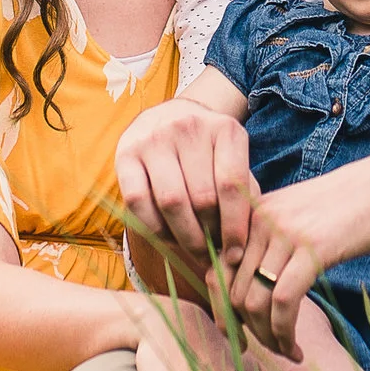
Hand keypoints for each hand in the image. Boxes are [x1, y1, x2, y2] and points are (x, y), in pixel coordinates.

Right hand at [115, 98, 256, 279]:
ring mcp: (154, 138)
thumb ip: (244, 196)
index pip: (231, 186)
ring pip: (170, 202)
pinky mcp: (125, 153)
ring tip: (193, 249)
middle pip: (202, 199)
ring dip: (184, 237)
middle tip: (212, 254)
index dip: (235, 227)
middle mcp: (189, 128)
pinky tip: (167, 237)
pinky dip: (154, 229)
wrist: (167, 116)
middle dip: (209, 236)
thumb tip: (241, 246)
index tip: (236, 254)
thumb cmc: (208, 152)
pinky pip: (138, 202)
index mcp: (225, 129)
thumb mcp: (232, 162)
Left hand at [224, 201, 323, 356]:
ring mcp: (284, 232)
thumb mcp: (302, 217)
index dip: (226, 311)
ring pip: (254, 302)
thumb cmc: (356, 206)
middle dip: (249, 330)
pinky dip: (284, 334)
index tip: (245, 336)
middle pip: (233, 291)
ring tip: (288, 353)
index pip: (219, 271)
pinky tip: (298, 349)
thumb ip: (272, 244)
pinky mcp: (312, 248)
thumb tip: (254, 290)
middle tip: (273, 348)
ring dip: (268, 338)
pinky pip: (282, 302)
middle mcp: (260, 219)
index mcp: (253, 211)